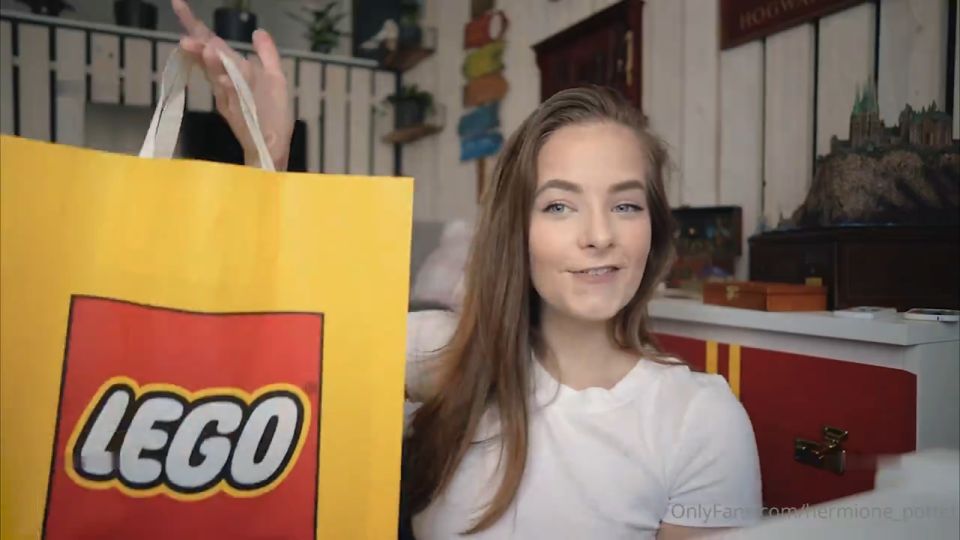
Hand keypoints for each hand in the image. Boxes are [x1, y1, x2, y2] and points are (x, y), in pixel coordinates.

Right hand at [172, 0, 292, 169]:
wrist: (274, 143)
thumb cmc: (272, 112)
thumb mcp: (276, 78)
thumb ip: (268, 55)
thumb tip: (257, 31)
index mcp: (234, 69)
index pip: (211, 42)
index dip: (196, 25)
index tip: (178, 5)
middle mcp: (226, 80)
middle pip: (208, 57)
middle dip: (198, 45)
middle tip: (186, 37)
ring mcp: (229, 97)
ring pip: (217, 76)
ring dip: (212, 63)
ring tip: (207, 49)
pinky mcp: (236, 113)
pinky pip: (230, 98)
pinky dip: (227, 88)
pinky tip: (224, 78)